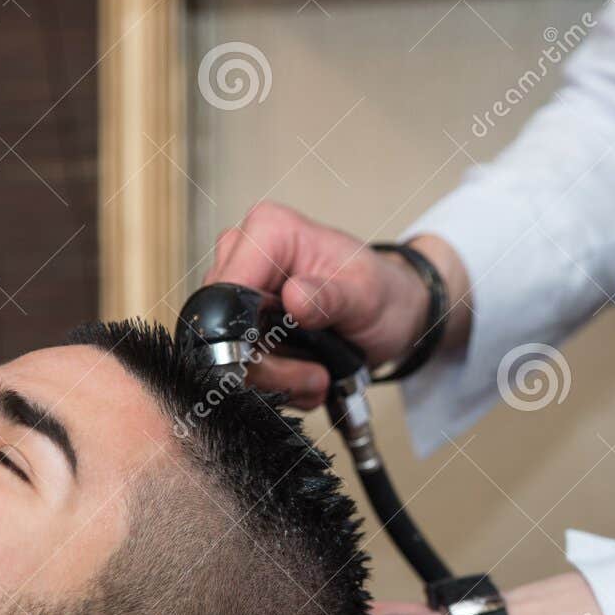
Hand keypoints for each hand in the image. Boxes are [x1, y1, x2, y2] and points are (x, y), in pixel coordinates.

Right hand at [205, 202, 468, 407]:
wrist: (392, 314)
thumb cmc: (382, 293)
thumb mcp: (366, 295)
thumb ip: (331, 297)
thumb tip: (294, 297)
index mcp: (268, 231)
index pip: (226, 289)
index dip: (243, 334)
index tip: (283, 360)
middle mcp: (243, 256)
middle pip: (221, 328)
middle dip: (268, 367)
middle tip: (315, 377)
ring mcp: (239, 292)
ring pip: (228, 355)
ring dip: (275, 381)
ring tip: (318, 378)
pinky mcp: (241, 323)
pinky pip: (241, 367)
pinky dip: (275, 384)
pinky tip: (305, 379)